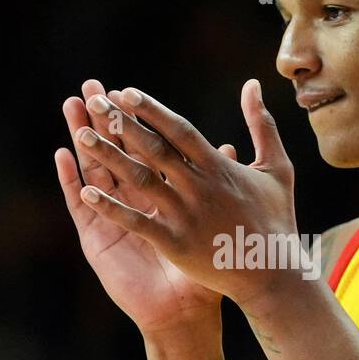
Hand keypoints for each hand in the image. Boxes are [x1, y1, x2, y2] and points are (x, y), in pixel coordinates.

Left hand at [66, 78, 302, 311]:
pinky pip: (137, 221)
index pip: (178, 130)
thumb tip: (252, 85)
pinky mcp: (175, 243)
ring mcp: (185, 214)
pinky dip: (111, 207)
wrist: (274, 274)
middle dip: (121, 123)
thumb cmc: (276, 219)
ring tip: (81, 134)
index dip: (150, 109)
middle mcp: (198, 186)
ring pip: (140, 178)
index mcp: (219, 166)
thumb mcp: (278, 167)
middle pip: (153, 147)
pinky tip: (86, 193)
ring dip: (108, 155)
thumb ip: (262, 124)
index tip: (124, 92)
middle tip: (93, 101)